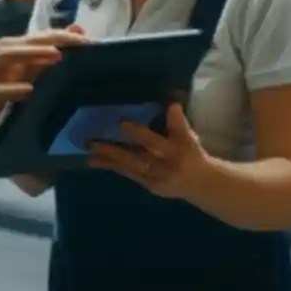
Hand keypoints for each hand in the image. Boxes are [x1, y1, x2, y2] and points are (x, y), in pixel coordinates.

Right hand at [0, 29, 86, 143]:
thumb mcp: (17, 77)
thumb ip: (42, 60)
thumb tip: (73, 37)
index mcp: (9, 51)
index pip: (39, 37)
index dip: (64, 36)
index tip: (90, 40)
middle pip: (26, 41)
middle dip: (54, 39)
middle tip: (82, 42)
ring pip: (9, 57)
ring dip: (33, 54)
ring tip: (56, 55)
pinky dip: (12, 89)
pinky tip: (28, 90)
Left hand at [88, 102, 210, 202]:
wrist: (200, 184)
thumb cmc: (191, 153)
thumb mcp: (189, 138)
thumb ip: (178, 124)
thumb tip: (172, 105)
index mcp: (177, 152)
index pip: (157, 141)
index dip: (140, 132)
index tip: (122, 122)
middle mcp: (165, 167)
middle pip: (137, 159)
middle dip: (115, 150)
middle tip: (94, 142)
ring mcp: (155, 179)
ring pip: (129, 168)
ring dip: (108, 160)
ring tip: (90, 152)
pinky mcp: (149, 186)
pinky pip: (129, 175)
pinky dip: (113, 167)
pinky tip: (97, 161)